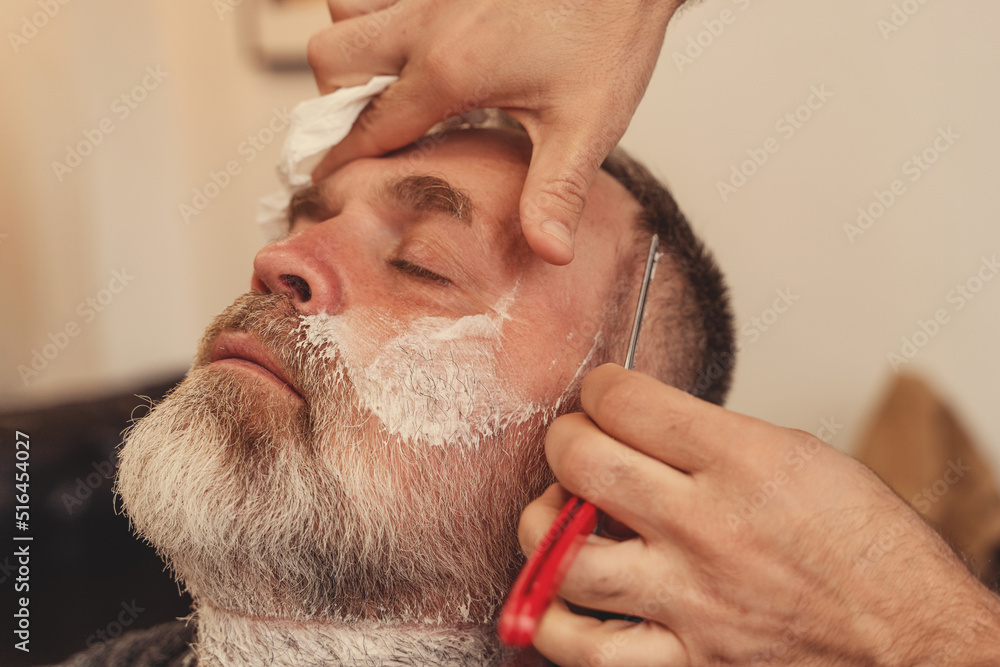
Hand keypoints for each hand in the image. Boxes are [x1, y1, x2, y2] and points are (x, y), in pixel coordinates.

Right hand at [306, 0, 680, 264]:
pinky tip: (418, 39)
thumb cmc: (611, 32)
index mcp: (449, 70)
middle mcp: (426, 21)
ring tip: (390, 80)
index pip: (368, 126)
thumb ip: (556, 192)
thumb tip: (549, 254)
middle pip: (331, 58)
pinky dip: (380, 11)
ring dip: (356, 48)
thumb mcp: (586, 124)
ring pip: (347, 9)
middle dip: (334, 100)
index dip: (341, 160)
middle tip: (368, 127)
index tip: (329, 180)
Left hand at [519, 364, 999, 665]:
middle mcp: (707, 527)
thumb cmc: (871, 553)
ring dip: (544, 526)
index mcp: (743, 461)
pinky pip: (586, 649)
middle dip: (563, 440)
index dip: (599, 388)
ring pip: (562, 555)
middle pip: (579, 461)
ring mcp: (691, 601)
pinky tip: (563, 598)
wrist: (917, 646)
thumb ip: (714, 439)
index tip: (601, 395)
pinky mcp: (688, 662)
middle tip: (573, 446)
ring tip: (559, 520)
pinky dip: (556, 622)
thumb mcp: (803, 458)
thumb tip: (643, 427)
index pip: (624, 401)